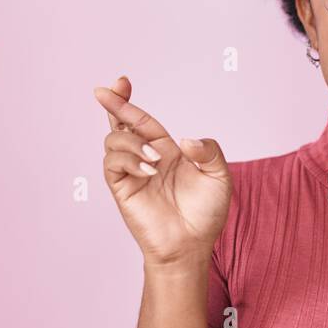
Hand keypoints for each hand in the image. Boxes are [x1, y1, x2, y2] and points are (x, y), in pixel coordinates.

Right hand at [94, 76, 231, 268]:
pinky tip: (150, 169)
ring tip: (156, 160)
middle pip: (121, 124)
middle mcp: (145, 158)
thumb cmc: (206, 214)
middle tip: (107, 92)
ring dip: (133, 142)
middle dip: (114, 105)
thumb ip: (209, 151)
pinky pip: (113, 164)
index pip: (143, 120)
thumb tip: (184, 139)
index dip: (129, 101)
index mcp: (166, 151)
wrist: (192, 246)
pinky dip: (129, 159)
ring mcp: (132, 174)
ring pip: (114, 141)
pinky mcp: (122, 189)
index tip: (121, 81)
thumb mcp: (220, 176)